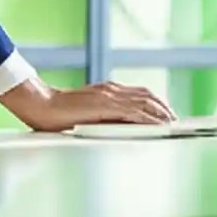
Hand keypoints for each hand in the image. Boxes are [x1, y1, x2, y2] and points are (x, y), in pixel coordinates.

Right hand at [0, 77, 175, 131]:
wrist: (40, 104)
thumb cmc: (58, 113)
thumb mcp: (87, 113)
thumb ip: (104, 116)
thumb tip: (121, 127)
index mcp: (108, 90)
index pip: (140, 93)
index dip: (156, 103)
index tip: (166, 114)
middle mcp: (112, 89)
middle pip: (147, 95)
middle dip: (163, 108)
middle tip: (175, 121)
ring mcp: (109, 95)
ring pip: (144, 101)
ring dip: (161, 112)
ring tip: (172, 124)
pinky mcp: (105, 104)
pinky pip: (134, 111)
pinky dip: (149, 118)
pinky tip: (157, 125)